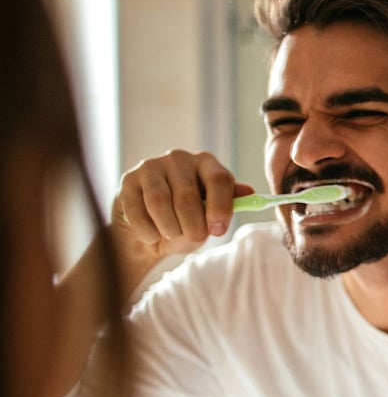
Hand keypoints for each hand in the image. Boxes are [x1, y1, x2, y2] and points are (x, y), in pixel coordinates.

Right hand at [111, 150, 252, 269]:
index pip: (219, 179)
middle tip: (193, 238)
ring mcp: (151, 166)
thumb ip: (229, 205)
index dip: (220, 207)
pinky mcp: (128, 180)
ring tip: (172, 235)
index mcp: (207, 163)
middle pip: (188, 196)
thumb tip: (249, 192)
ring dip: (169, 229)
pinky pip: (138, 210)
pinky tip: (152, 236)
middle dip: (192, 226)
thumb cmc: (187, 222)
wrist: (150, 233)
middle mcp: (179, 158)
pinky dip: (147, 231)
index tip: (217, 231)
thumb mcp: (212, 215)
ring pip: (160, 202)